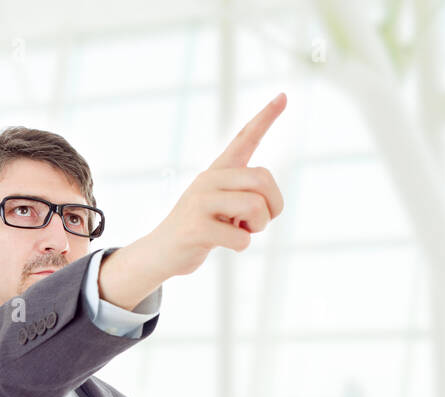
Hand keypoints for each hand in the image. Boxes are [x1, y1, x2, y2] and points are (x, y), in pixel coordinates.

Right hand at [147, 92, 286, 277]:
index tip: (283, 95)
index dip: (266, 118)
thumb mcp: (222, 206)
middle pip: (263, 178)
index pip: (244, 138)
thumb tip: (269, 203)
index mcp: (218, 171)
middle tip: (260, 221)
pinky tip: (224, 244)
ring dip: (257, 228)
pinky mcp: (196, 228)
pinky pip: (241, 238)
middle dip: (273, 205)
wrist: (161, 253)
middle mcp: (208, 179)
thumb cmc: (201, 229)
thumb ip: (243, 196)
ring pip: (255, 207)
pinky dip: (241, 246)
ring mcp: (200, 202)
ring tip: (240, 231)